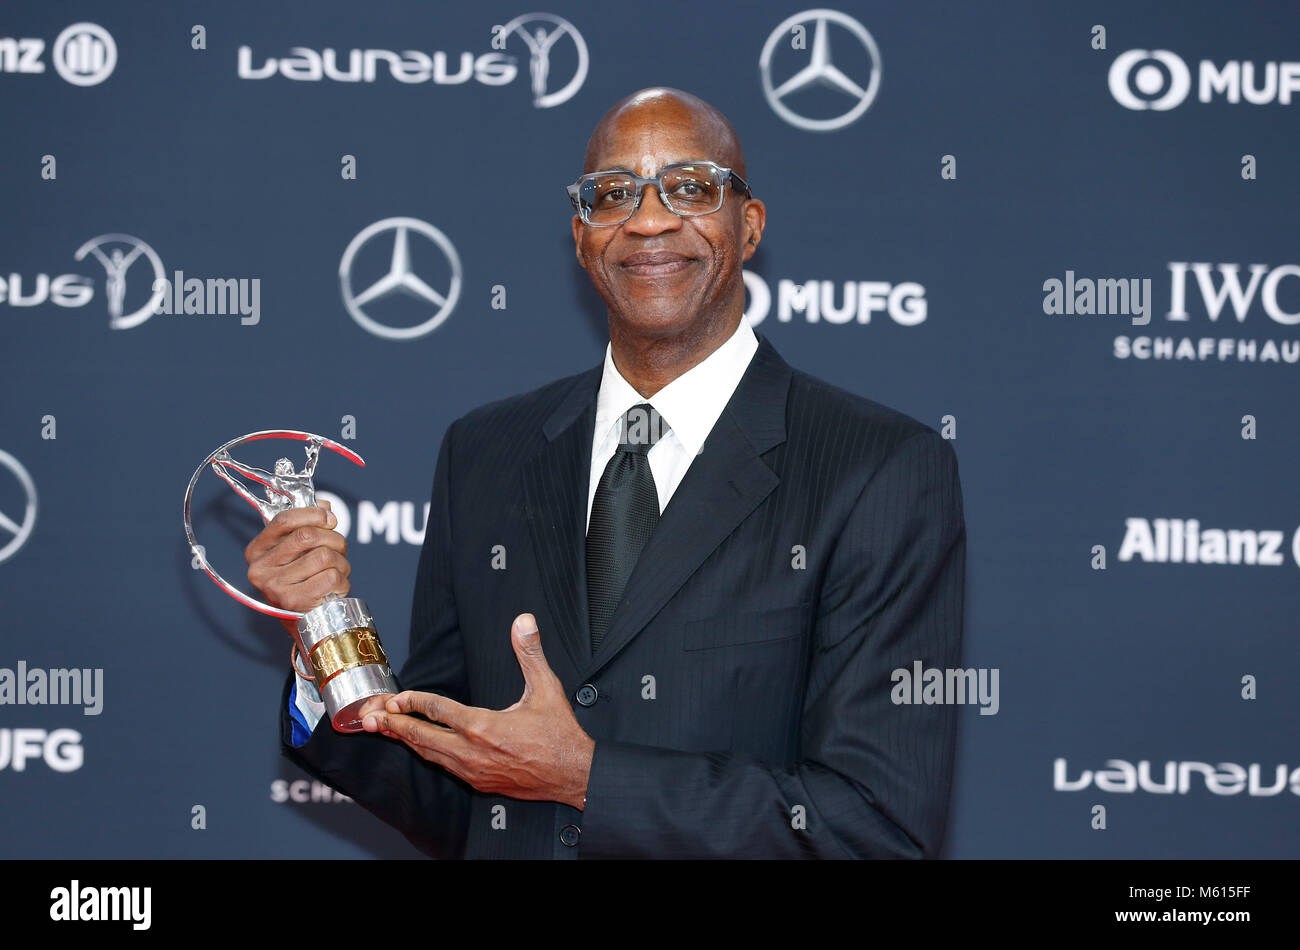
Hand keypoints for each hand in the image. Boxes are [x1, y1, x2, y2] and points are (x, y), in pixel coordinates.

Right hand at [245, 501, 349, 624]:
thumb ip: (308, 524)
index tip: (330, 519)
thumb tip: (324, 506)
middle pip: (307, 536)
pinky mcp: (295, 601)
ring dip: (342, 561)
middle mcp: (261, 569)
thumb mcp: (299, 551)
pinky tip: (336, 586)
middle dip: (333, 538)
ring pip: (324, 556)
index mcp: (257, 551)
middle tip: (340, 547)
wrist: (305, 620)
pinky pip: (332, 577)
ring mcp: (276, 587)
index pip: (284, 520)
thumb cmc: (304, 578)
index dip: (313, 514)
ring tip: (338, 569)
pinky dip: (343, 579)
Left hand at [363, 613, 594, 810]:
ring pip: (430, 756)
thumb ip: (530, 653)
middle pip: (422, 738)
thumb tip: (524, 622)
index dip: (414, 702)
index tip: (396, 698)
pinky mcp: (479, 782)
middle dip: (394, 726)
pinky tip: (419, 748)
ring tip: (385, 731)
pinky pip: (445, 767)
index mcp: (485, 727)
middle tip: (371, 718)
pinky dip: (427, 755)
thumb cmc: (560, 734)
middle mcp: (473, 752)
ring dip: (406, 742)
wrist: (574, 775)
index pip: (438, 711)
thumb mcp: (547, 689)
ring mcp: (474, 771)